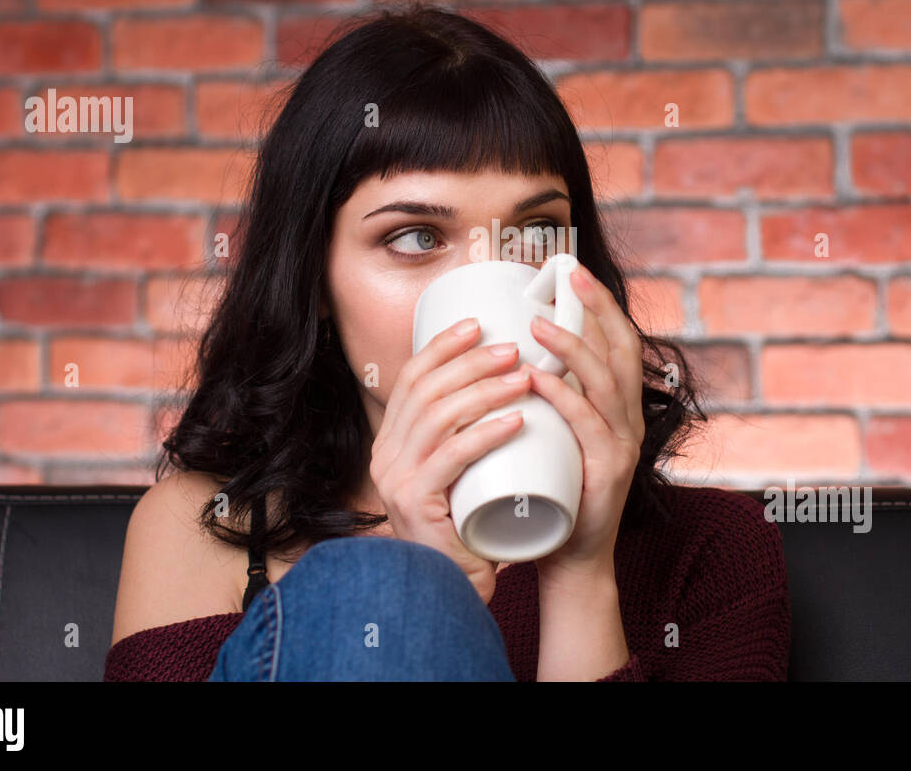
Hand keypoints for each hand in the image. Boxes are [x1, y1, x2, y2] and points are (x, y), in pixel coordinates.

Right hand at [369, 318, 531, 605]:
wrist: (452, 587)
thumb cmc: (466, 525)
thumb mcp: (459, 470)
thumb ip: (466, 434)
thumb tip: (505, 380)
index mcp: (392, 441)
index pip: (412, 378)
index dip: (442, 346)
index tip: (477, 324)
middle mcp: (385, 456)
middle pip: (426, 390)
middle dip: (471, 362)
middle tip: (514, 349)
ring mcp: (396, 480)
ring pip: (439, 417)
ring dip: (485, 391)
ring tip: (525, 379)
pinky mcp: (415, 503)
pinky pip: (451, 458)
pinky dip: (486, 434)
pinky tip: (516, 421)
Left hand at [524, 261, 645, 583]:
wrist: (566, 553)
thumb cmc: (552, 487)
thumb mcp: (552, 431)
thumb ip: (545, 396)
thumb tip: (509, 352)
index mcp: (618, 405)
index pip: (619, 342)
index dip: (601, 304)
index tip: (574, 271)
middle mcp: (629, 419)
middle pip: (623, 350)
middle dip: (597, 308)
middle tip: (569, 276)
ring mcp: (623, 444)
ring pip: (605, 382)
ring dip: (572, 348)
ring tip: (537, 323)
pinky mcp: (608, 471)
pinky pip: (587, 425)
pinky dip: (562, 397)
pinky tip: (537, 378)